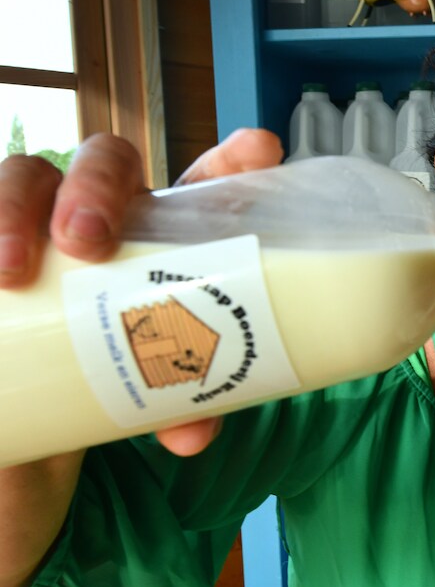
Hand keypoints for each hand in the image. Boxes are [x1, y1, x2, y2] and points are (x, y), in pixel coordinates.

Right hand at [0, 128, 283, 455]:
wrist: (38, 408)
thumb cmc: (116, 375)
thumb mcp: (153, 390)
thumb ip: (180, 407)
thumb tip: (193, 436)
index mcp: (163, 233)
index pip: (202, 179)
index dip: (231, 161)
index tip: (258, 151)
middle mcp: (104, 215)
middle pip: (106, 161)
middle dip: (96, 186)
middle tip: (87, 241)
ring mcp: (39, 225)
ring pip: (24, 177)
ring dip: (14, 210)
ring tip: (13, 267)